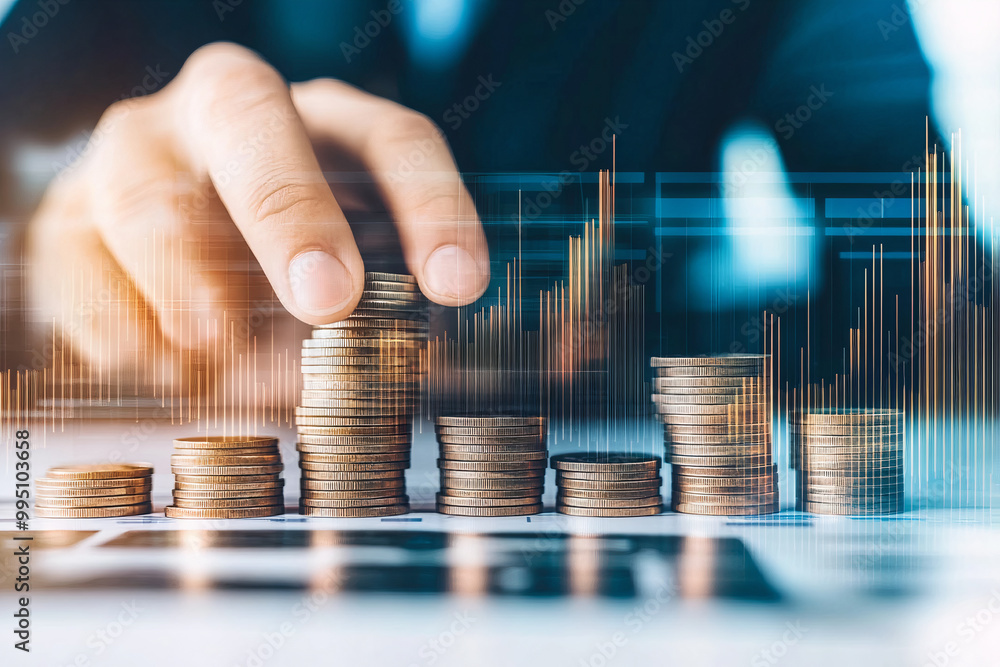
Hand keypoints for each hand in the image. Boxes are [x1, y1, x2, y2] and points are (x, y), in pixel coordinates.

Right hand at [24, 42, 488, 388]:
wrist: (145, 265)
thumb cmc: (270, 275)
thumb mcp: (337, 286)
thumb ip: (375, 318)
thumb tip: (416, 370)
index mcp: (319, 123)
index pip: (391, 138)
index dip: (430, 205)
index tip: (457, 285)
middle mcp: (223, 115)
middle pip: (251, 117)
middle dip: (290, 208)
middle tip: (326, 299)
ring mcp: (134, 155)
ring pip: (144, 183)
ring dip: (184, 268)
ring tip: (213, 340)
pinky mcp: (65, 217)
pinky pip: (74, 256)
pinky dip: (115, 317)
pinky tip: (155, 364)